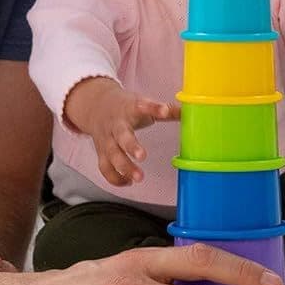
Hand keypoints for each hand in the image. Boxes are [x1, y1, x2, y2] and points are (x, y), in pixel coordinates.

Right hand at [63, 77, 178, 186]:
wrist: (95, 105)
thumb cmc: (125, 106)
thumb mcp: (142, 102)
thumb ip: (165, 109)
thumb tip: (189, 110)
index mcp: (130, 108)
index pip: (142, 106)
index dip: (154, 108)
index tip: (165, 111)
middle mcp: (116, 125)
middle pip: (121, 135)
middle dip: (131, 146)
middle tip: (142, 156)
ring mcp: (107, 139)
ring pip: (111, 155)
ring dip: (123, 168)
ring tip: (139, 178)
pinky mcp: (101, 152)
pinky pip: (105, 167)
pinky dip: (115, 178)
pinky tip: (128, 182)